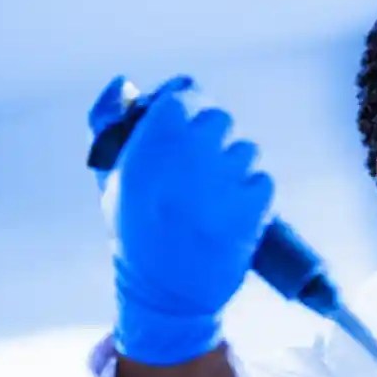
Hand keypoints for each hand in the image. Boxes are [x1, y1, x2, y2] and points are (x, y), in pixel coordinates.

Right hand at [88, 75, 273, 365]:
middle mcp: (186, 155)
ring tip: (215, 201)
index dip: (188, 108)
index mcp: (149, 143)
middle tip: (201, 174)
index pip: (186, 94)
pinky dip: (253, 196)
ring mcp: (221, 179)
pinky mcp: (250, 205)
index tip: (186, 128)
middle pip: (219, 120)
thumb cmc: (137, 232)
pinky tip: (232, 216)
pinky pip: (263, 181)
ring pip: (246, 151)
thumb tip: (124, 83)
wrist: (164, 294)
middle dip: (213, 142)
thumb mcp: (114, 179)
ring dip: (236, 170)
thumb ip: (115, 127)